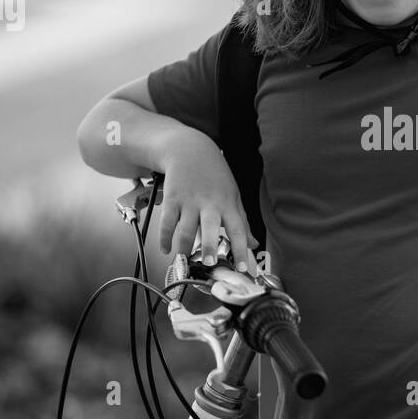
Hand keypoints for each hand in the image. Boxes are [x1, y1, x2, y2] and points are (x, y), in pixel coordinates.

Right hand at [156, 135, 259, 273]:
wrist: (190, 150)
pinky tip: (166, 249)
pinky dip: (164, 239)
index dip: (241, 250)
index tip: (242, 268)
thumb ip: (242, 221)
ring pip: (185, 229)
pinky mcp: (172, 200)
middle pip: (210, 228)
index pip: (238, 230)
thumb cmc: (215, 174)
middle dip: (210, 247)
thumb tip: (253, 243)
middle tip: (210, 263)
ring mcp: (189, 202)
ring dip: (183, 248)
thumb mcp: (234, 195)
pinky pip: (167, 223)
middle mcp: (209, 204)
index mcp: (228, 204)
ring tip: (184, 259)